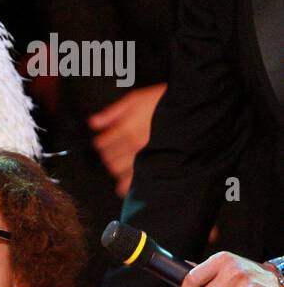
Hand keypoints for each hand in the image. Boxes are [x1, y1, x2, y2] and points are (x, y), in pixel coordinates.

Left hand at [87, 83, 165, 197]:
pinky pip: (134, 182)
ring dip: (116, 168)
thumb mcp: (136, 99)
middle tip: (114, 152)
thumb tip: (93, 123)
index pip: (101, 144)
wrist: (192, 110)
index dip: (102, 143)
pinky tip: (123, 186)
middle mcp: (133, 145)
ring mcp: (144, 157)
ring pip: (117, 171)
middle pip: (108, 158)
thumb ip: (112, 113)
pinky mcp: (155, 166)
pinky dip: (126, 185)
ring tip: (121, 164)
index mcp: (126, 129)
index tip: (105, 142)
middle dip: (108, 155)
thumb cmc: (164, 103)